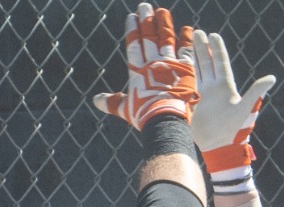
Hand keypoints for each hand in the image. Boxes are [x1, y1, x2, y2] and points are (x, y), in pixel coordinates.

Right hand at [91, 5, 196, 129]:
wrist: (165, 119)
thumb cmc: (143, 115)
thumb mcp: (126, 109)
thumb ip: (112, 102)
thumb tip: (95, 100)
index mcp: (137, 70)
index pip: (134, 44)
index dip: (133, 30)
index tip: (132, 17)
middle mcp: (153, 63)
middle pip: (149, 37)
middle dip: (146, 20)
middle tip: (145, 6)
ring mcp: (170, 64)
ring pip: (166, 39)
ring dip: (164, 24)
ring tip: (162, 11)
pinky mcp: (186, 69)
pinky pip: (186, 50)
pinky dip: (186, 39)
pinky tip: (187, 28)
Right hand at [187, 30, 275, 162]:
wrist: (221, 148)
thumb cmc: (236, 130)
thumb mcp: (247, 108)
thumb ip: (256, 91)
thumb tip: (272, 78)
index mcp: (227, 87)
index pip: (220, 63)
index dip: (217, 49)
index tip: (212, 35)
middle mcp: (215, 89)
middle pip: (208, 63)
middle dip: (203, 48)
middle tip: (198, 32)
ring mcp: (204, 97)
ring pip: (198, 72)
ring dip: (194, 58)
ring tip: (188, 44)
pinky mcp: (195, 106)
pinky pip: (189, 86)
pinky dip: (185, 76)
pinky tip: (180, 67)